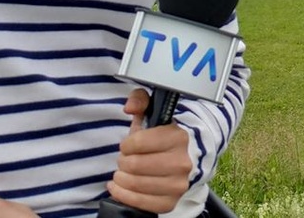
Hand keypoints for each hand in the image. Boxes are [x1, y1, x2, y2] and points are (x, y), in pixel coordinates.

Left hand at [106, 88, 192, 213]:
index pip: (138, 142)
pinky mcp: (170, 203)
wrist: (185, 159)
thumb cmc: (162, 137)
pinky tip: (118, 187)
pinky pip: (139, 203)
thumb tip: (129, 107)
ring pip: (135, 184)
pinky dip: (123, 195)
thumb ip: (140, 100)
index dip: (126, 144)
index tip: (127, 145)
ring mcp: (177, 185)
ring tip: (122, 173)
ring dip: (121, 178)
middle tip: (125, 159)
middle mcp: (181, 162)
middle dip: (123, 162)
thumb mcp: (152, 112)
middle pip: (135, 165)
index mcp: (178, 137)